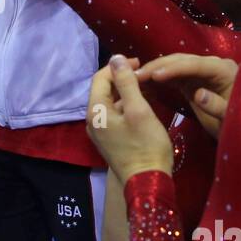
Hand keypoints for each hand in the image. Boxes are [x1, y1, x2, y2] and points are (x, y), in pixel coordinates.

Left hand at [86, 55, 174, 179]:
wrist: (148, 182)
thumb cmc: (146, 144)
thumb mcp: (138, 110)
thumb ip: (126, 83)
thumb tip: (116, 58)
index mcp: (95, 111)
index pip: (100, 78)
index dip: (118, 66)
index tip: (140, 63)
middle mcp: (92, 120)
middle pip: (103, 90)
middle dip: (122, 78)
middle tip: (145, 74)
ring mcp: (99, 132)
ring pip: (110, 102)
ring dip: (125, 91)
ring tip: (147, 86)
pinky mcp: (109, 140)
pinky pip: (114, 115)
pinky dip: (126, 105)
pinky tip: (143, 104)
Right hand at [131, 53, 238, 139]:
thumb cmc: (238, 124)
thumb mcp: (229, 119)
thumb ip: (216, 106)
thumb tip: (198, 93)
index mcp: (224, 70)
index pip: (195, 64)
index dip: (174, 69)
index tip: (153, 75)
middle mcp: (213, 65)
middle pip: (183, 60)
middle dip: (159, 66)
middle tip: (136, 75)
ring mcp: (203, 71)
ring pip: (176, 64)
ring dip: (156, 69)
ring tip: (136, 77)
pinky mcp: (195, 79)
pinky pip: (175, 74)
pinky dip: (160, 77)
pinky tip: (145, 81)